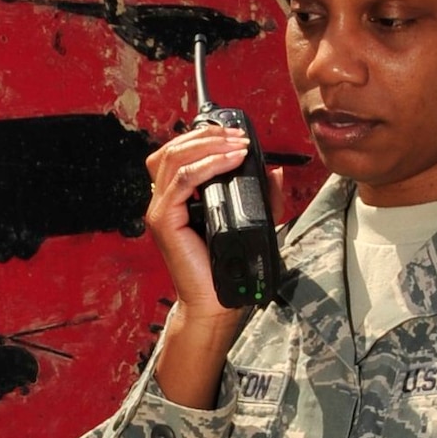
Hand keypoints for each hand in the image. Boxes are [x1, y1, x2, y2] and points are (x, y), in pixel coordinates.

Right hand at [144, 120, 251, 315]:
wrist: (214, 303)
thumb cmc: (225, 268)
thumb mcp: (252, 222)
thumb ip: (263, 196)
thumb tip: (275, 172)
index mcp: (178, 198)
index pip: (179, 153)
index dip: (205, 137)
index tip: (237, 135)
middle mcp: (165, 200)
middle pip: (172, 148)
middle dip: (207, 134)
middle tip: (237, 135)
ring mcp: (161, 209)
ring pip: (173, 157)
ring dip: (208, 144)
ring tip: (236, 144)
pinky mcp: (164, 220)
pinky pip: (182, 180)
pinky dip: (207, 165)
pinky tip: (230, 161)